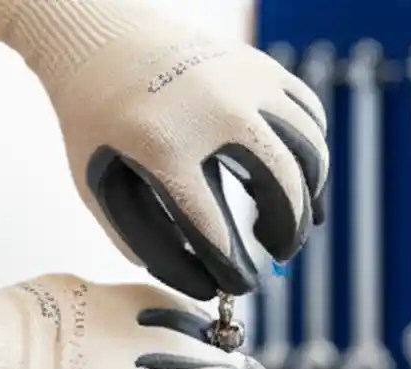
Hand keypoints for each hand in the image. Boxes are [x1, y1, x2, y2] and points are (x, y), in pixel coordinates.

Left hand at [0, 0, 328, 299]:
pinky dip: (311, 152)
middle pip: (283, 187)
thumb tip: (202, 284)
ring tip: (292, 217)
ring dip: (310, 195)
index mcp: (165, 146)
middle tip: (281, 250)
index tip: (241, 287)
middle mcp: (215, 110)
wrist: (102, 39)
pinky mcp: (262, 66)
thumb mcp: (100, 185)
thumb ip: (143, 240)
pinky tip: (296, 174)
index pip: (215, 230)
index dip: (233, 271)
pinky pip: (310, 118)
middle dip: (288, 233)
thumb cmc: (99, 121)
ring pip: (309, 150)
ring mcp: (245, 83)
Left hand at [0, 269, 262, 368]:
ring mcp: (93, 307)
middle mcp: (115, 340)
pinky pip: (114, 292)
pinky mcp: (66, 286)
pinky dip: (138, 301)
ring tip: (198, 327)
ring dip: (183, 318)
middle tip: (231, 356)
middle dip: (212, 348)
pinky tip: (141, 305)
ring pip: (156, 306)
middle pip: (182, 340)